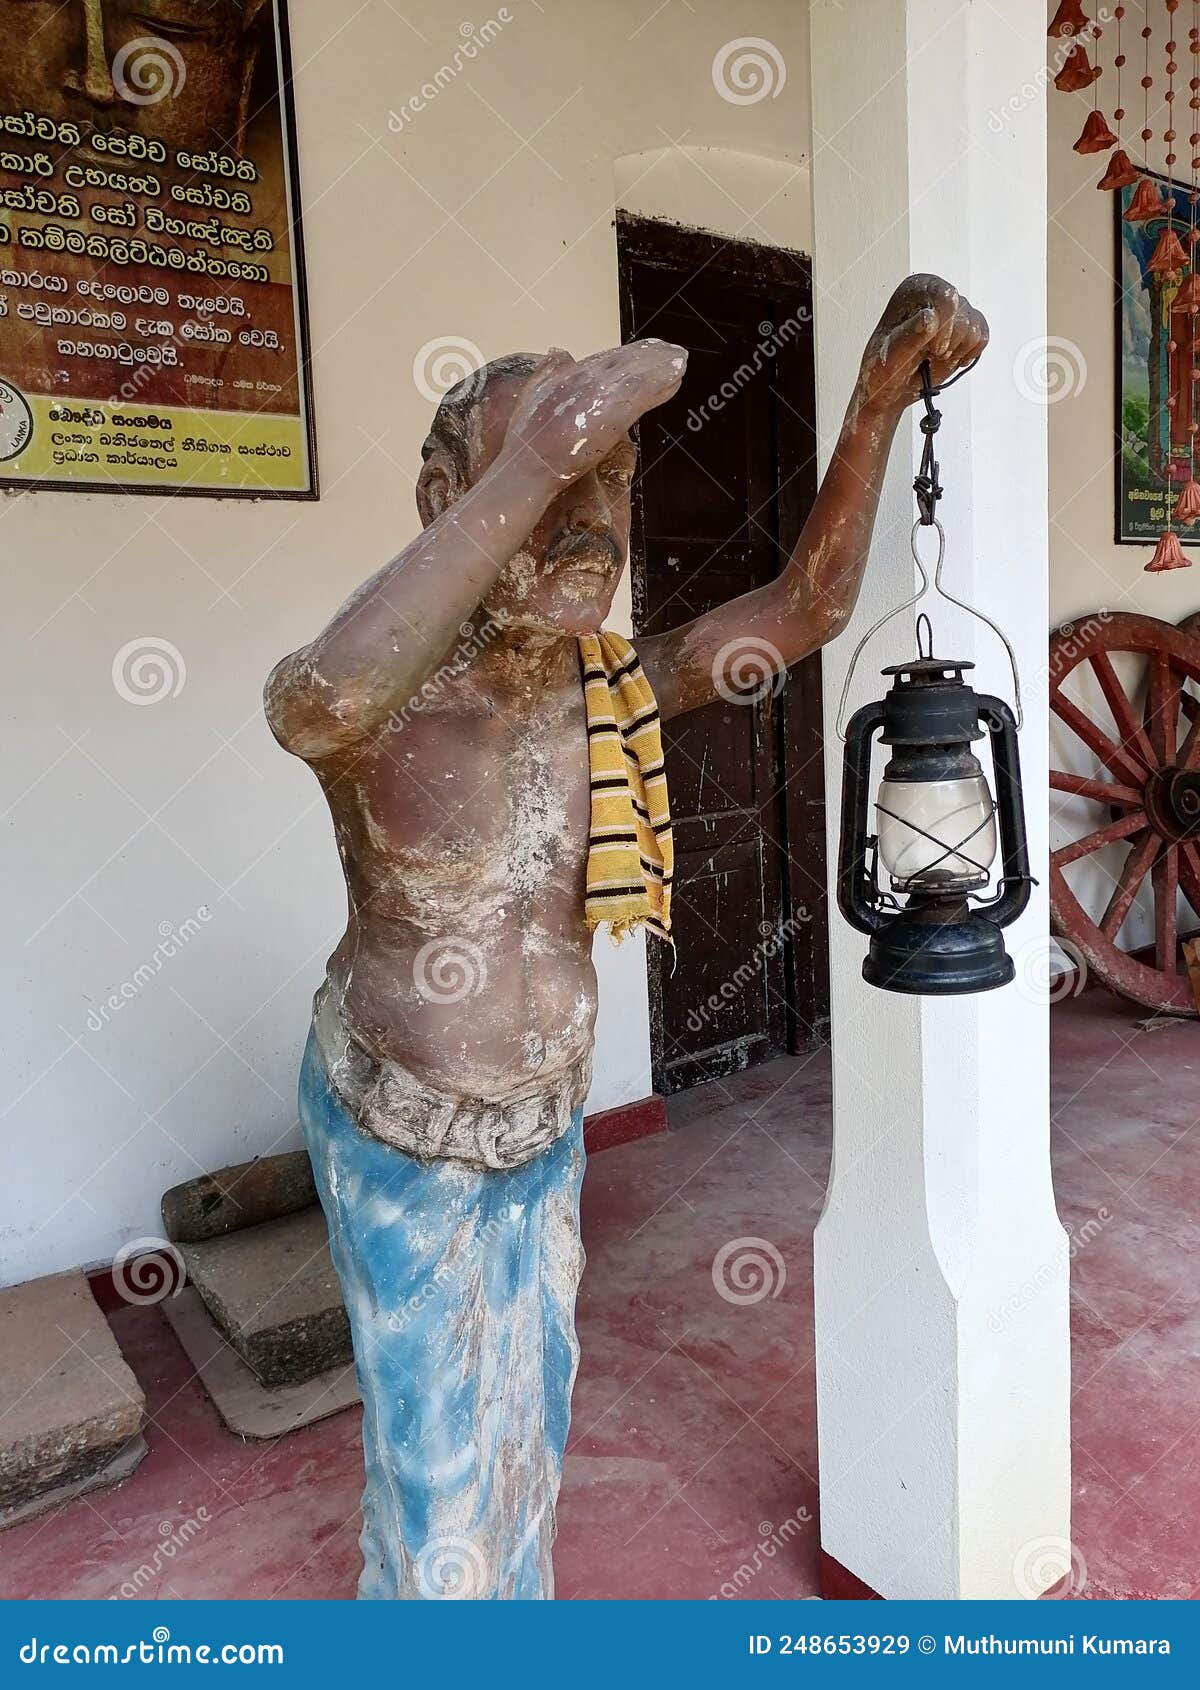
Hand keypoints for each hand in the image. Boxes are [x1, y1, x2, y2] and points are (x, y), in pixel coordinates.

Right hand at [498, 340, 687, 484]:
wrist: (528, 465)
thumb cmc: (526, 442)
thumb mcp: (532, 396)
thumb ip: (548, 373)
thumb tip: (560, 351)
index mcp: (567, 375)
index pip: (603, 360)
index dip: (626, 355)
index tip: (645, 350)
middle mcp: (586, 378)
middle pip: (623, 362)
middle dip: (648, 355)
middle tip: (671, 349)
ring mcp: (601, 394)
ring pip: (636, 373)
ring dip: (660, 365)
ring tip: (680, 359)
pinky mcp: (614, 413)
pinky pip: (643, 393)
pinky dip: (661, 383)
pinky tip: (677, 377)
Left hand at [857, 274, 987, 415]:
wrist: (892, 386)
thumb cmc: (884, 369)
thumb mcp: (890, 355)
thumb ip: (909, 335)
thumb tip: (930, 317)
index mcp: (915, 289)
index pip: (945, 295)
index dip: (946, 325)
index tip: (935, 349)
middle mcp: (936, 293)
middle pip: (963, 314)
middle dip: (948, 343)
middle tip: (929, 354)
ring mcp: (954, 310)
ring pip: (974, 328)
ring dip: (955, 351)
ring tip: (934, 356)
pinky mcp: (967, 327)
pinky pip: (982, 338)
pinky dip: (967, 355)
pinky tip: (949, 358)